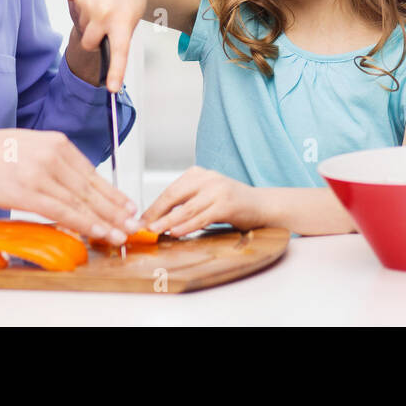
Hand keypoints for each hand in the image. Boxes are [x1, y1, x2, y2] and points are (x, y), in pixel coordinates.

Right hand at [0, 121, 140, 243]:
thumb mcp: (33, 147)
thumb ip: (56, 164)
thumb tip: (77, 187)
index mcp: (57, 143)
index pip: (92, 174)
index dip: (112, 194)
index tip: (128, 207)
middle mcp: (53, 156)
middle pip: (91, 188)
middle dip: (116, 210)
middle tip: (134, 224)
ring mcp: (41, 174)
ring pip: (81, 202)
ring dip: (106, 221)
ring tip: (122, 234)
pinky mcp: (26, 192)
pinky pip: (62, 211)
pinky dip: (83, 222)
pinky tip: (98, 231)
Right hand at [68, 0, 151, 92]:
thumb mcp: (134, 10)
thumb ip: (119, 30)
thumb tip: (100, 44)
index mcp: (124, 21)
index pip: (120, 52)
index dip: (115, 71)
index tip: (111, 89)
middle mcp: (105, 16)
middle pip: (92, 44)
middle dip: (94, 40)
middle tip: (106, 23)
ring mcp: (89, 7)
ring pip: (84, 27)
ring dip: (91, 20)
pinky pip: (79, 12)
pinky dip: (86, 7)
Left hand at [139, 166, 267, 236]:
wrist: (263, 205)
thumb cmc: (233, 204)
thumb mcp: (207, 196)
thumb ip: (186, 203)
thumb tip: (160, 218)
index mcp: (199, 174)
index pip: (171, 189)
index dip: (154, 205)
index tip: (142, 219)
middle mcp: (208, 178)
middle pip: (174, 195)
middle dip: (157, 212)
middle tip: (143, 225)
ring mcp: (218, 190)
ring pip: (186, 208)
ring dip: (168, 221)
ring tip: (155, 230)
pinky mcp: (227, 204)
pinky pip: (201, 217)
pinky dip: (187, 226)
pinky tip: (176, 232)